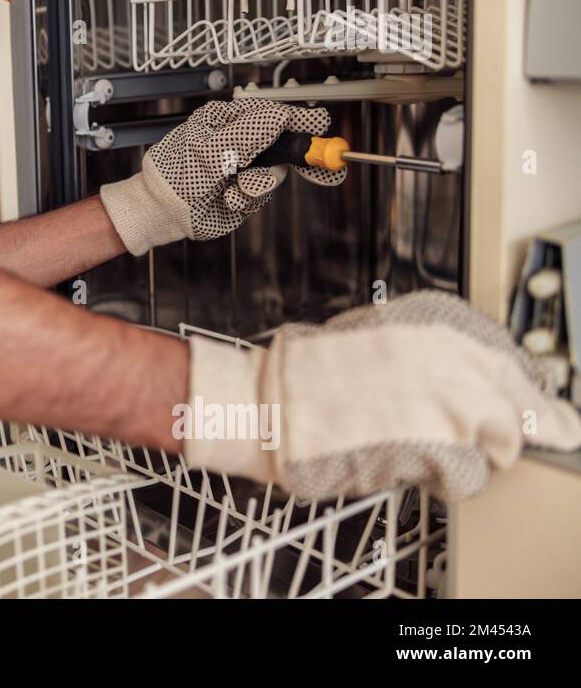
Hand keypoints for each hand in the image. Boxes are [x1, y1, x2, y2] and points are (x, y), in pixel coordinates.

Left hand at [99, 98, 345, 255]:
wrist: (163, 213)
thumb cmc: (175, 174)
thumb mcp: (210, 150)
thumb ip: (248, 134)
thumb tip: (281, 115)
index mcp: (228, 121)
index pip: (272, 114)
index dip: (298, 120)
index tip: (320, 124)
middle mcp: (239, 141)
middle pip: (283, 143)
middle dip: (300, 156)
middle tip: (325, 167)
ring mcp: (244, 167)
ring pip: (275, 173)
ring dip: (258, 185)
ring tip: (232, 190)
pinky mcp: (246, 191)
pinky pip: (263, 194)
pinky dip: (248, 200)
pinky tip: (228, 200)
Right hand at [181, 290, 580, 500]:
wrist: (271, 405)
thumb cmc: (307, 374)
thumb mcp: (378, 335)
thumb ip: (434, 354)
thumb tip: (480, 381)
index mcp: (442, 321)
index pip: (513, 363)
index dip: (517, 393)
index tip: (531, 410)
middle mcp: (458, 355)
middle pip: (522, 408)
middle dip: (508, 430)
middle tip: (493, 444)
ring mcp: (458, 404)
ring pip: (500, 446)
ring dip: (469, 456)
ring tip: (419, 449)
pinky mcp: (445, 450)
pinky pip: (467, 478)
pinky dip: (442, 481)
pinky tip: (404, 465)